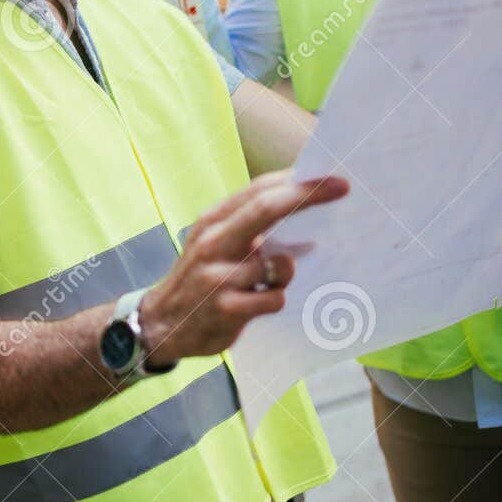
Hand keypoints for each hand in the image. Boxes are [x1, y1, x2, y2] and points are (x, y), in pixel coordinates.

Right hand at [137, 171, 348, 363]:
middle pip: (264, 208)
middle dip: (305, 196)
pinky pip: (274, 299)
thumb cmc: (202, 278)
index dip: (296, 182)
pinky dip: (274, 300)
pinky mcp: (225, 307)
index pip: (258, 191)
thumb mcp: (216, 243)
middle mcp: (214, 241)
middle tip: (341, 188)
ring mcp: (218, 275)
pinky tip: (255, 305)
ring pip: (278, 264)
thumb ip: (250, 225)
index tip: (333, 177)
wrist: (160, 324)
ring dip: (286, 274)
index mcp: (214, 221)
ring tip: (266, 284)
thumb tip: (297, 201)